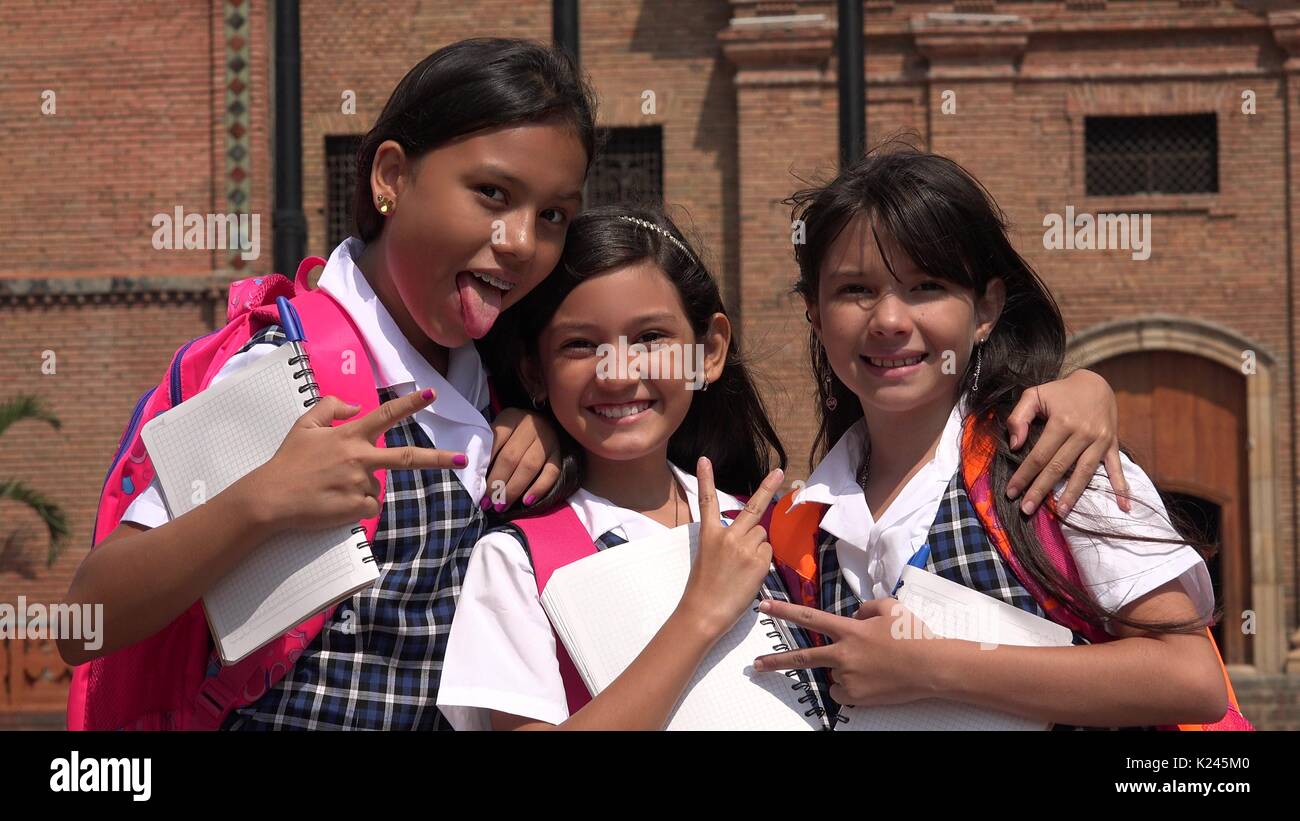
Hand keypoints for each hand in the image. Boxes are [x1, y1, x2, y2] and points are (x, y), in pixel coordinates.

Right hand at [244, 389, 466, 532]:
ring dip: (361, 488)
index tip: (432, 394)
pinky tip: (334, 503)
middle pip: (407, 457)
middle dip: (438, 458)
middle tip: (462, 459)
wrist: (270, 498)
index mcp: (349, 435)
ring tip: (331, 488)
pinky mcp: (355, 507)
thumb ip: (331, 408)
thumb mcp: (304, 425)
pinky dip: (356, 507)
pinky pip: (369, 507)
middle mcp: (359, 457)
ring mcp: (359, 483)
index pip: (386, 415)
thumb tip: (358, 406)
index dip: (410, 404)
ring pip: (377, 486)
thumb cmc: (287, 461)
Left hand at [484, 408, 561, 511]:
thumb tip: (474, 474)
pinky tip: (527, 501)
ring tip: (502, 505)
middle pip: (511, 457)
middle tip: (488, 501)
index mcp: (511, 417)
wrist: (549, 420)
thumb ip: (490, 445)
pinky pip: (551, 473)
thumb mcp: (503, 429)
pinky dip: (539, 488)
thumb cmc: (517, 430)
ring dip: (514, 489)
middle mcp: (531, 426)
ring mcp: (548, 440)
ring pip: (530, 466)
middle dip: (497, 482)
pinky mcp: (560, 453)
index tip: (476, 485)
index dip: (484, 465)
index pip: (495, 441)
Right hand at [676, 458, 782, 638]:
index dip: (706, 479)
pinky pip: (768, 552)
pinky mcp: (758, 560)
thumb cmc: (703, 589)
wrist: (704, 612)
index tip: (705, 459)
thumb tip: (751, 536)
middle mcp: (727, 535)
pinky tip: (749, 574)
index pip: (707, 501)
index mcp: (708, 534)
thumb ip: (726, 541)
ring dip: (759, 546)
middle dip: (769, 487)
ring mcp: (744, 546)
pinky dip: (763, 562)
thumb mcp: (708, 557)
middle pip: (753, 507)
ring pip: (763, 535)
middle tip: (780, 471)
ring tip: (743, 567)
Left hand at [752, 598, 937, 706]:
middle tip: (756, 665)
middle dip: (776, 662)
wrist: (931, 667)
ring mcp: (848, 677)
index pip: (809, 618)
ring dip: (843, 670)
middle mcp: (843, 653)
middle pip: (803, 658)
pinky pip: (843, 692)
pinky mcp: (856, 697)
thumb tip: (853, 615)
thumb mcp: (890, 608)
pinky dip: (850, 687)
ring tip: (872, 667)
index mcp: (849, 629)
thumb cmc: (913, 635)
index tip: (765, 608)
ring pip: (832, 674)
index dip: (785, 612)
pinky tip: (870, 681)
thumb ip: (865, 608)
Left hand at [1005, 368, 1129, 516]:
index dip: (1024, 475)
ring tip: (1062, 512)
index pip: (1039, 455)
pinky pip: (1116, 468)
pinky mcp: (1112, 444)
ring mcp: (1100, 440)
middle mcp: (1082, 433)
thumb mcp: (1034, 395)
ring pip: (1084, 472)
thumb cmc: (1059, 392)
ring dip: (1073, 494)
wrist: (1095, 382)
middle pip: (1058, 468)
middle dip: (1041, 490)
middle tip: (1026, 510)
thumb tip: (1014, 445)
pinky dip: (1121, 487)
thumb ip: (1019, 418)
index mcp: (1061, 422)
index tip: (1011, 492)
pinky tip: (1124, 506)